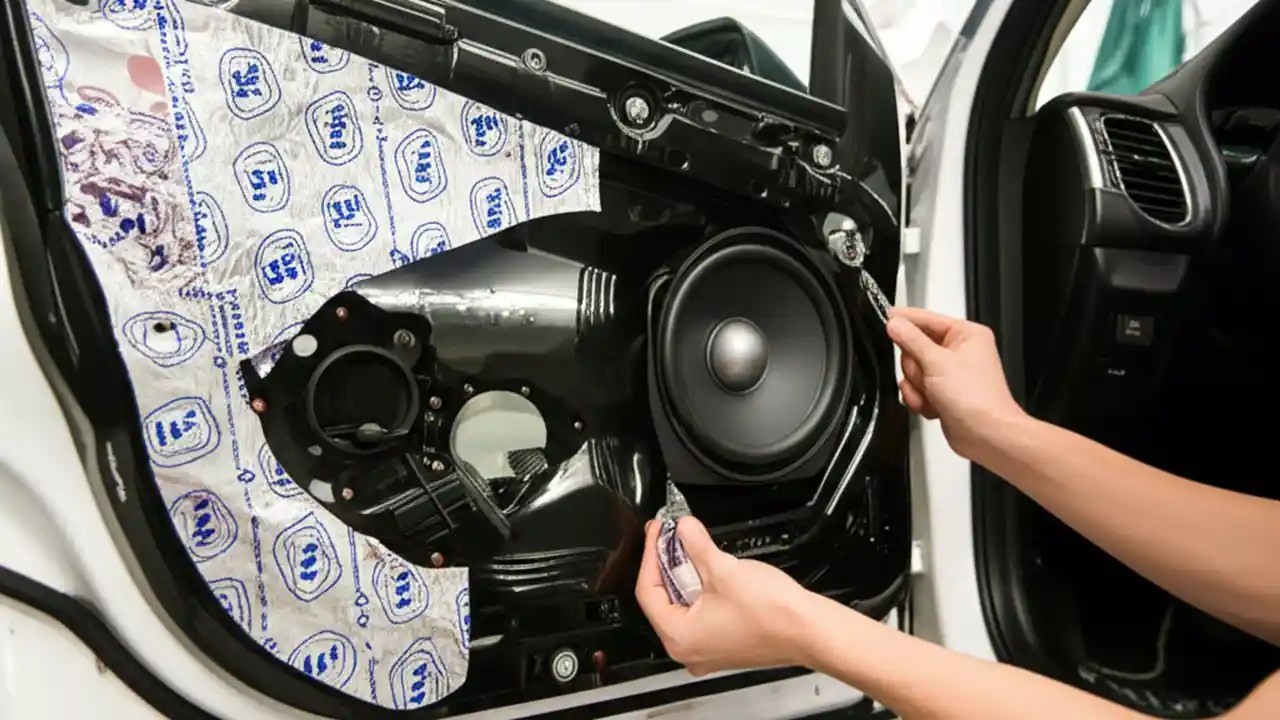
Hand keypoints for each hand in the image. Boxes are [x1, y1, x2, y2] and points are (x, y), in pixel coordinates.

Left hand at [634, 516, 812, 675]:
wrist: (810, 631)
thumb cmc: (773, 615)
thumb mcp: (723, 569)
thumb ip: (696, 545)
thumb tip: (683, 528)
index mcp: (679, 638)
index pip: (648, 591)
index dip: (651, 554)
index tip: (657, 531)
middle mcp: (688, 651)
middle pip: (662, 598)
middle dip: (665, 563)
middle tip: (668, 535)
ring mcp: (706, 650)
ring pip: (682, 605)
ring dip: (684, 574)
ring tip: (687, 547)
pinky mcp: (724, 644)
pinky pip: (700, 613)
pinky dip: (700, 590)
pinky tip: (707, 569)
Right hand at [885, 307, 1026, 460]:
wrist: (986, 436)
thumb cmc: (977, 400)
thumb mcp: (937, 362)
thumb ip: (911, 340)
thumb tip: (895, 324)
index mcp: (966, 335)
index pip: (927, 319)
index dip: (906, 320)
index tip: (886, 319)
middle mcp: (960, 352)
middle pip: (915, 347)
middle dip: (916, 367)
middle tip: (927, 375)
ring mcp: (950, 374)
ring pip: (913, 371)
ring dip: (917, 386)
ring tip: (933, 394)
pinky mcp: (943, 393)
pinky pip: (916, 389)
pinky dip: (920, 399)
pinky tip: (932, 406)